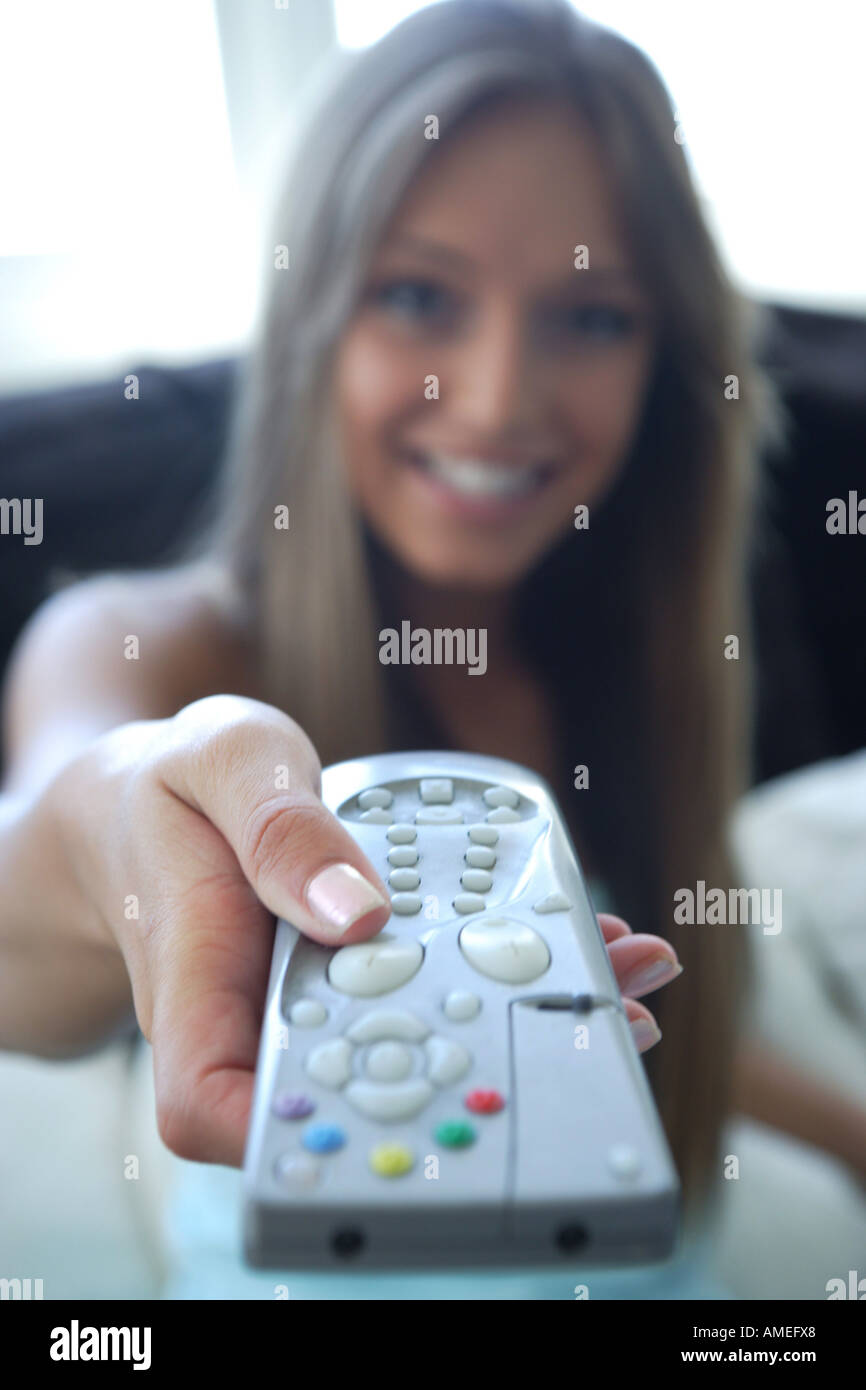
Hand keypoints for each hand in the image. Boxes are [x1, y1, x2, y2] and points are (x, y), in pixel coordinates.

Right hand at [49, 699, 678, 1169]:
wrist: (149, 807)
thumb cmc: (170, 788)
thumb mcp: (217, 761)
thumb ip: (277, 824)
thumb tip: (356, 910)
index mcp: (194, 983)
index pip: (209, 1104)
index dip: (292, 1133)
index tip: (404, 1099)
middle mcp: (256, 1021)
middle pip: (352, 1092)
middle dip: (474, 1075)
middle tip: (595, 1016)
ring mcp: (308, 1010)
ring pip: (410, 1051)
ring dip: (521, 1023)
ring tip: (620, 977)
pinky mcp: (349, 983)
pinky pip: (427, 996)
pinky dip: (505, 974)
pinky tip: (581, 943)